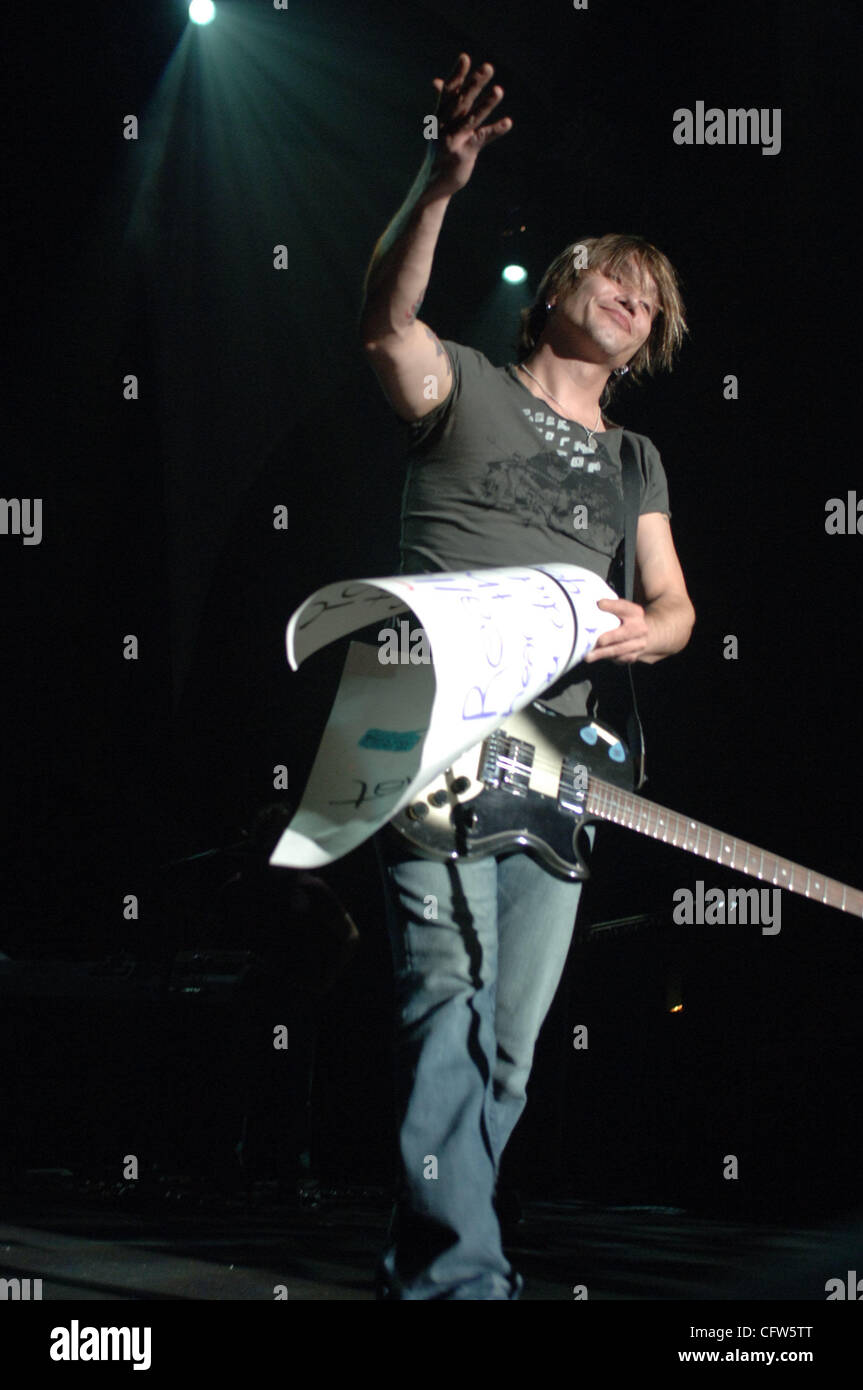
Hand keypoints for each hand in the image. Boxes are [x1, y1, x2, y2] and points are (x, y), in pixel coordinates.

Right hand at [427, 53, 512, 195]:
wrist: (431, 186)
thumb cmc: (438, 154)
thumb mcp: (438, 129)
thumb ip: (443, 105)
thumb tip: (438, 82)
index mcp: (438, 120)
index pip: (448, 93)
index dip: (457, 75)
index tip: (465, 57)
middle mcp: (444, 127)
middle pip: (461, 102)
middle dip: (475, 84)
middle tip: (489, 67)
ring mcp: (454, 140)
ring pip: (472, 118)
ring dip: (486, 104)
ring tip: (499, 90)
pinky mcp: (463, 154)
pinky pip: (481, 139)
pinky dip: (495, 130)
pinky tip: (508, 123)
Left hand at [583, 599, 649, 663]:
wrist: (641, 634)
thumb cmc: (622, 620)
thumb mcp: (620, 610)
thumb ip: (608, 607)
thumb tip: (585, 605)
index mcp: (635, 612)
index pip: (624, 607)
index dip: (612, 606)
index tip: (599, 604)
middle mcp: (640, 628)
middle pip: (625, 633)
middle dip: (610, 637)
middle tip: (598, 640)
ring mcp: (638, 644)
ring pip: (619, 649)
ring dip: (603, 652)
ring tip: (588, 655)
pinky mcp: (632, 656)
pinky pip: (618, 658)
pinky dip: (605, 657)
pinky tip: (594, 657)